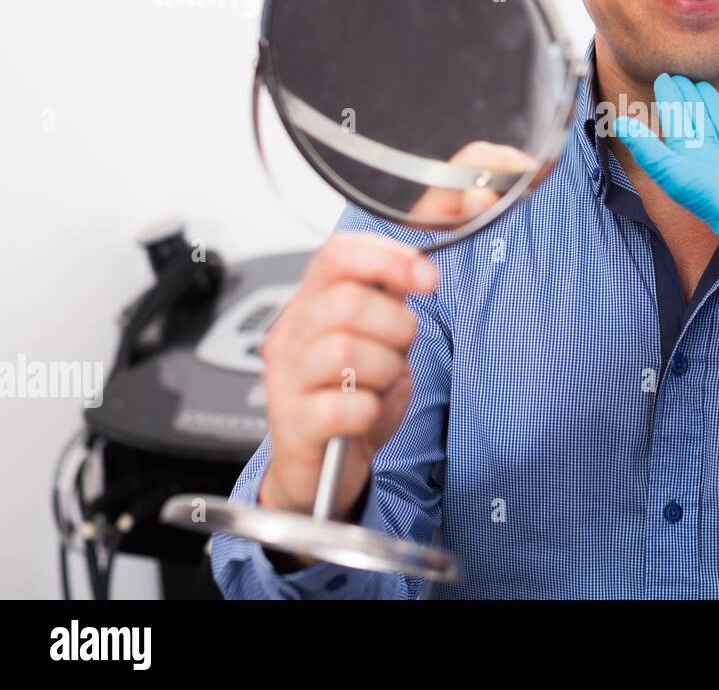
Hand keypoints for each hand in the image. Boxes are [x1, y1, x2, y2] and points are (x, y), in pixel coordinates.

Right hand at [259, 232, 438, 520]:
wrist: (324, 468)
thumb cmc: (353, 398)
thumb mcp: (382, 339)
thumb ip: (396, 297)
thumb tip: (426, 260)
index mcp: (312, 304)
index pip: (338, 254)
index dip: (387, 258)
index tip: (427, 277)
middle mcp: (291, 335)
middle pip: (348, 301)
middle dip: (396, 326)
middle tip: (399, 349)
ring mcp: (286, 379)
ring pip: (345, 351)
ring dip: (384, 369)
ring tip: (380, 384)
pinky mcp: (293, 424)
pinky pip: (342, 406)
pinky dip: (368, 410)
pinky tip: (365, 414)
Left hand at [613, 73, 718, 295]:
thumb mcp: (674, 172)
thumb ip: (646, 148)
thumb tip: (618, 122)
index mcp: (689, 159)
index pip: (675, 122)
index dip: (668, 100)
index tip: (663, 77)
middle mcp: (711, 158)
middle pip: (696, 120)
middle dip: (686, 98)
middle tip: (679, 74)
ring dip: (711, 105)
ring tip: (703, 85)